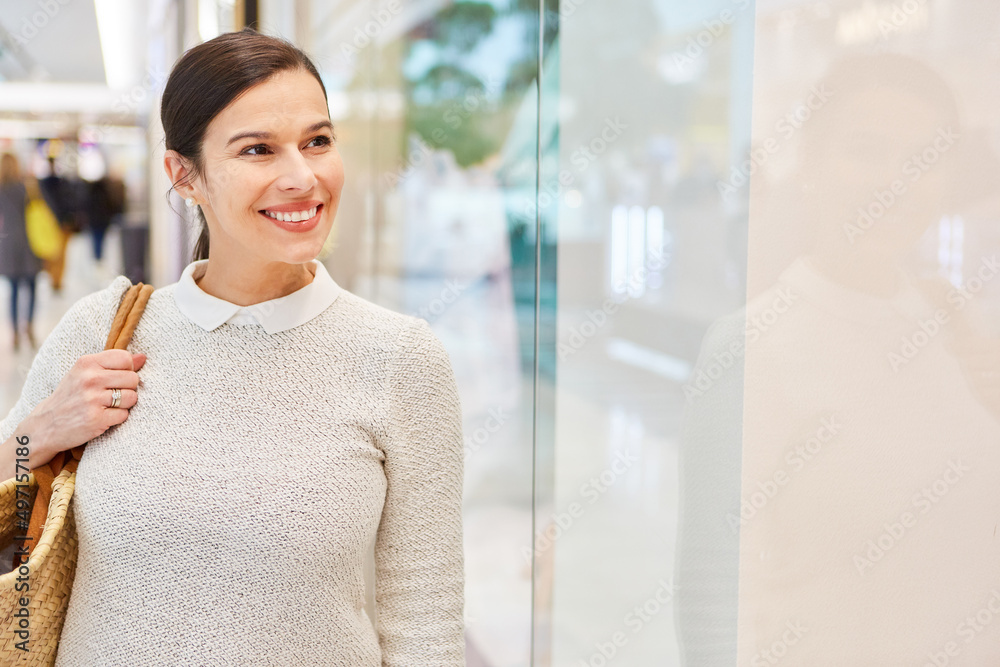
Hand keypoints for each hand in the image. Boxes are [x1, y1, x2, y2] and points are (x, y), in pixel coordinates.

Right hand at [29, 349, 146, 459]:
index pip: (125, 358)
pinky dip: (117, 418)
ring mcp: (92, 399)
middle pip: (133, 379)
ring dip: (124, 404)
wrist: (46, 424)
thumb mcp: (86, 372)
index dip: (127, 369)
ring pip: (132, 397)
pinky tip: (103, 417)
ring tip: (107, 406)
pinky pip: (124, 415)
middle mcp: (90, 379)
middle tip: (111, 394)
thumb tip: (143, 357)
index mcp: (87, 362)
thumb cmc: (72, 395)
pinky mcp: (96, 419)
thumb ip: (114, 363)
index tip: (115, 378)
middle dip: (127, 388)